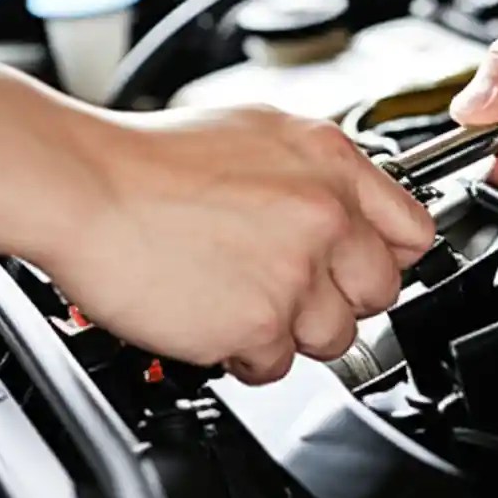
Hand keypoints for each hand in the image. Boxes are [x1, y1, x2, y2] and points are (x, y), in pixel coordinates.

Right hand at [39, 106, 434, 383]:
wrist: (84, 186)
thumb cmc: (149, 160)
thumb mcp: (256, 131)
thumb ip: (317, 172)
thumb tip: (349, 206)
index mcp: (331, 160)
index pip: (412, 230)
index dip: (384, 255)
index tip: (362, 266)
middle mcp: (324, 213)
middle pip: (381, 292)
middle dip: (337, 298)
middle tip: (288, 287)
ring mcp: (296, 271)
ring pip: (334, 336)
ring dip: (291, 330)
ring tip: (240, 299)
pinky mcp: (260, 322)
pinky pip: (279, 366)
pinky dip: (246, 354)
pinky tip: (214, 316)